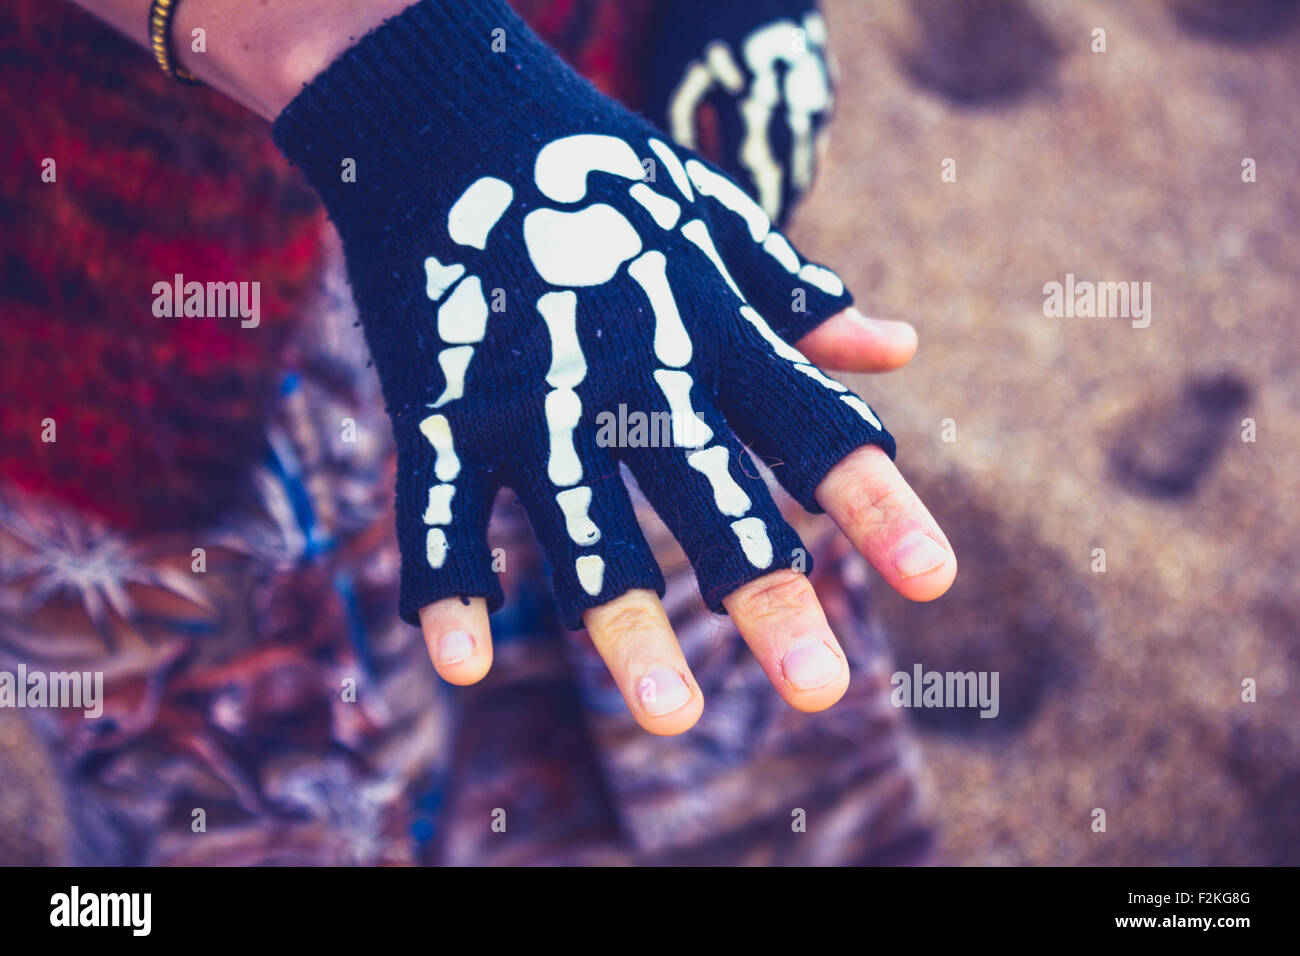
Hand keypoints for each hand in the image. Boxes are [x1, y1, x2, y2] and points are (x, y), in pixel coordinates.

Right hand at [270, 0, 955, 735]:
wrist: (443, 109)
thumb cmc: (594, 179)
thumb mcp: (710, 224)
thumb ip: (796, 298)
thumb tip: (900, 348)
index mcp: (708, 328)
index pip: (810, 425)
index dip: (875, 504)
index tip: (936, 581)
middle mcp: (629, 368)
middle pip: (711, 494)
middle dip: (767, 594)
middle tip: (823, 692)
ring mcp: (527, 392)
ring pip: (582, 524)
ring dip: (624, 622)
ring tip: (669, 718)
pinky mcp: (435, 407)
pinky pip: (437, 512)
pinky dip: (445, 586)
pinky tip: (463, 664)